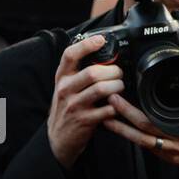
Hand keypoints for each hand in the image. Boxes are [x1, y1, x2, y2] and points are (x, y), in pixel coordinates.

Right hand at [47, 34, 125, 168]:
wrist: (58, 139)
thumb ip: (78, 73)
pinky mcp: (85, 120)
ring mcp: (75, 105)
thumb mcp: (66, 88)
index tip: (101, 40)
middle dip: (112, 71)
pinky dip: (116, 107)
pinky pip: (107, 109)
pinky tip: (117, 106)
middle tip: (119, 74)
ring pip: (101, 89)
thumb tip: (102, 56)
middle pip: (93, 72)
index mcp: (62, 77)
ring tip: (120, 87)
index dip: (86, 45)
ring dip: (117, 86)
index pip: (70, 55)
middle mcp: (66, 89)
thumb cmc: (67, 109)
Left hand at [103, 73, 178, 174]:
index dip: (137, 109)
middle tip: (111, 99)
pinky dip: (131, 138)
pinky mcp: (167, 157)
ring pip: (140, 141)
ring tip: (106, 116)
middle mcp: (176, 141)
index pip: (157, 118)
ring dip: (122, 129)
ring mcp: (170, 151)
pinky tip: (121, 129)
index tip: (126, 93)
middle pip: (143, 129)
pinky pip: (146, 147)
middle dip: (124, 114)